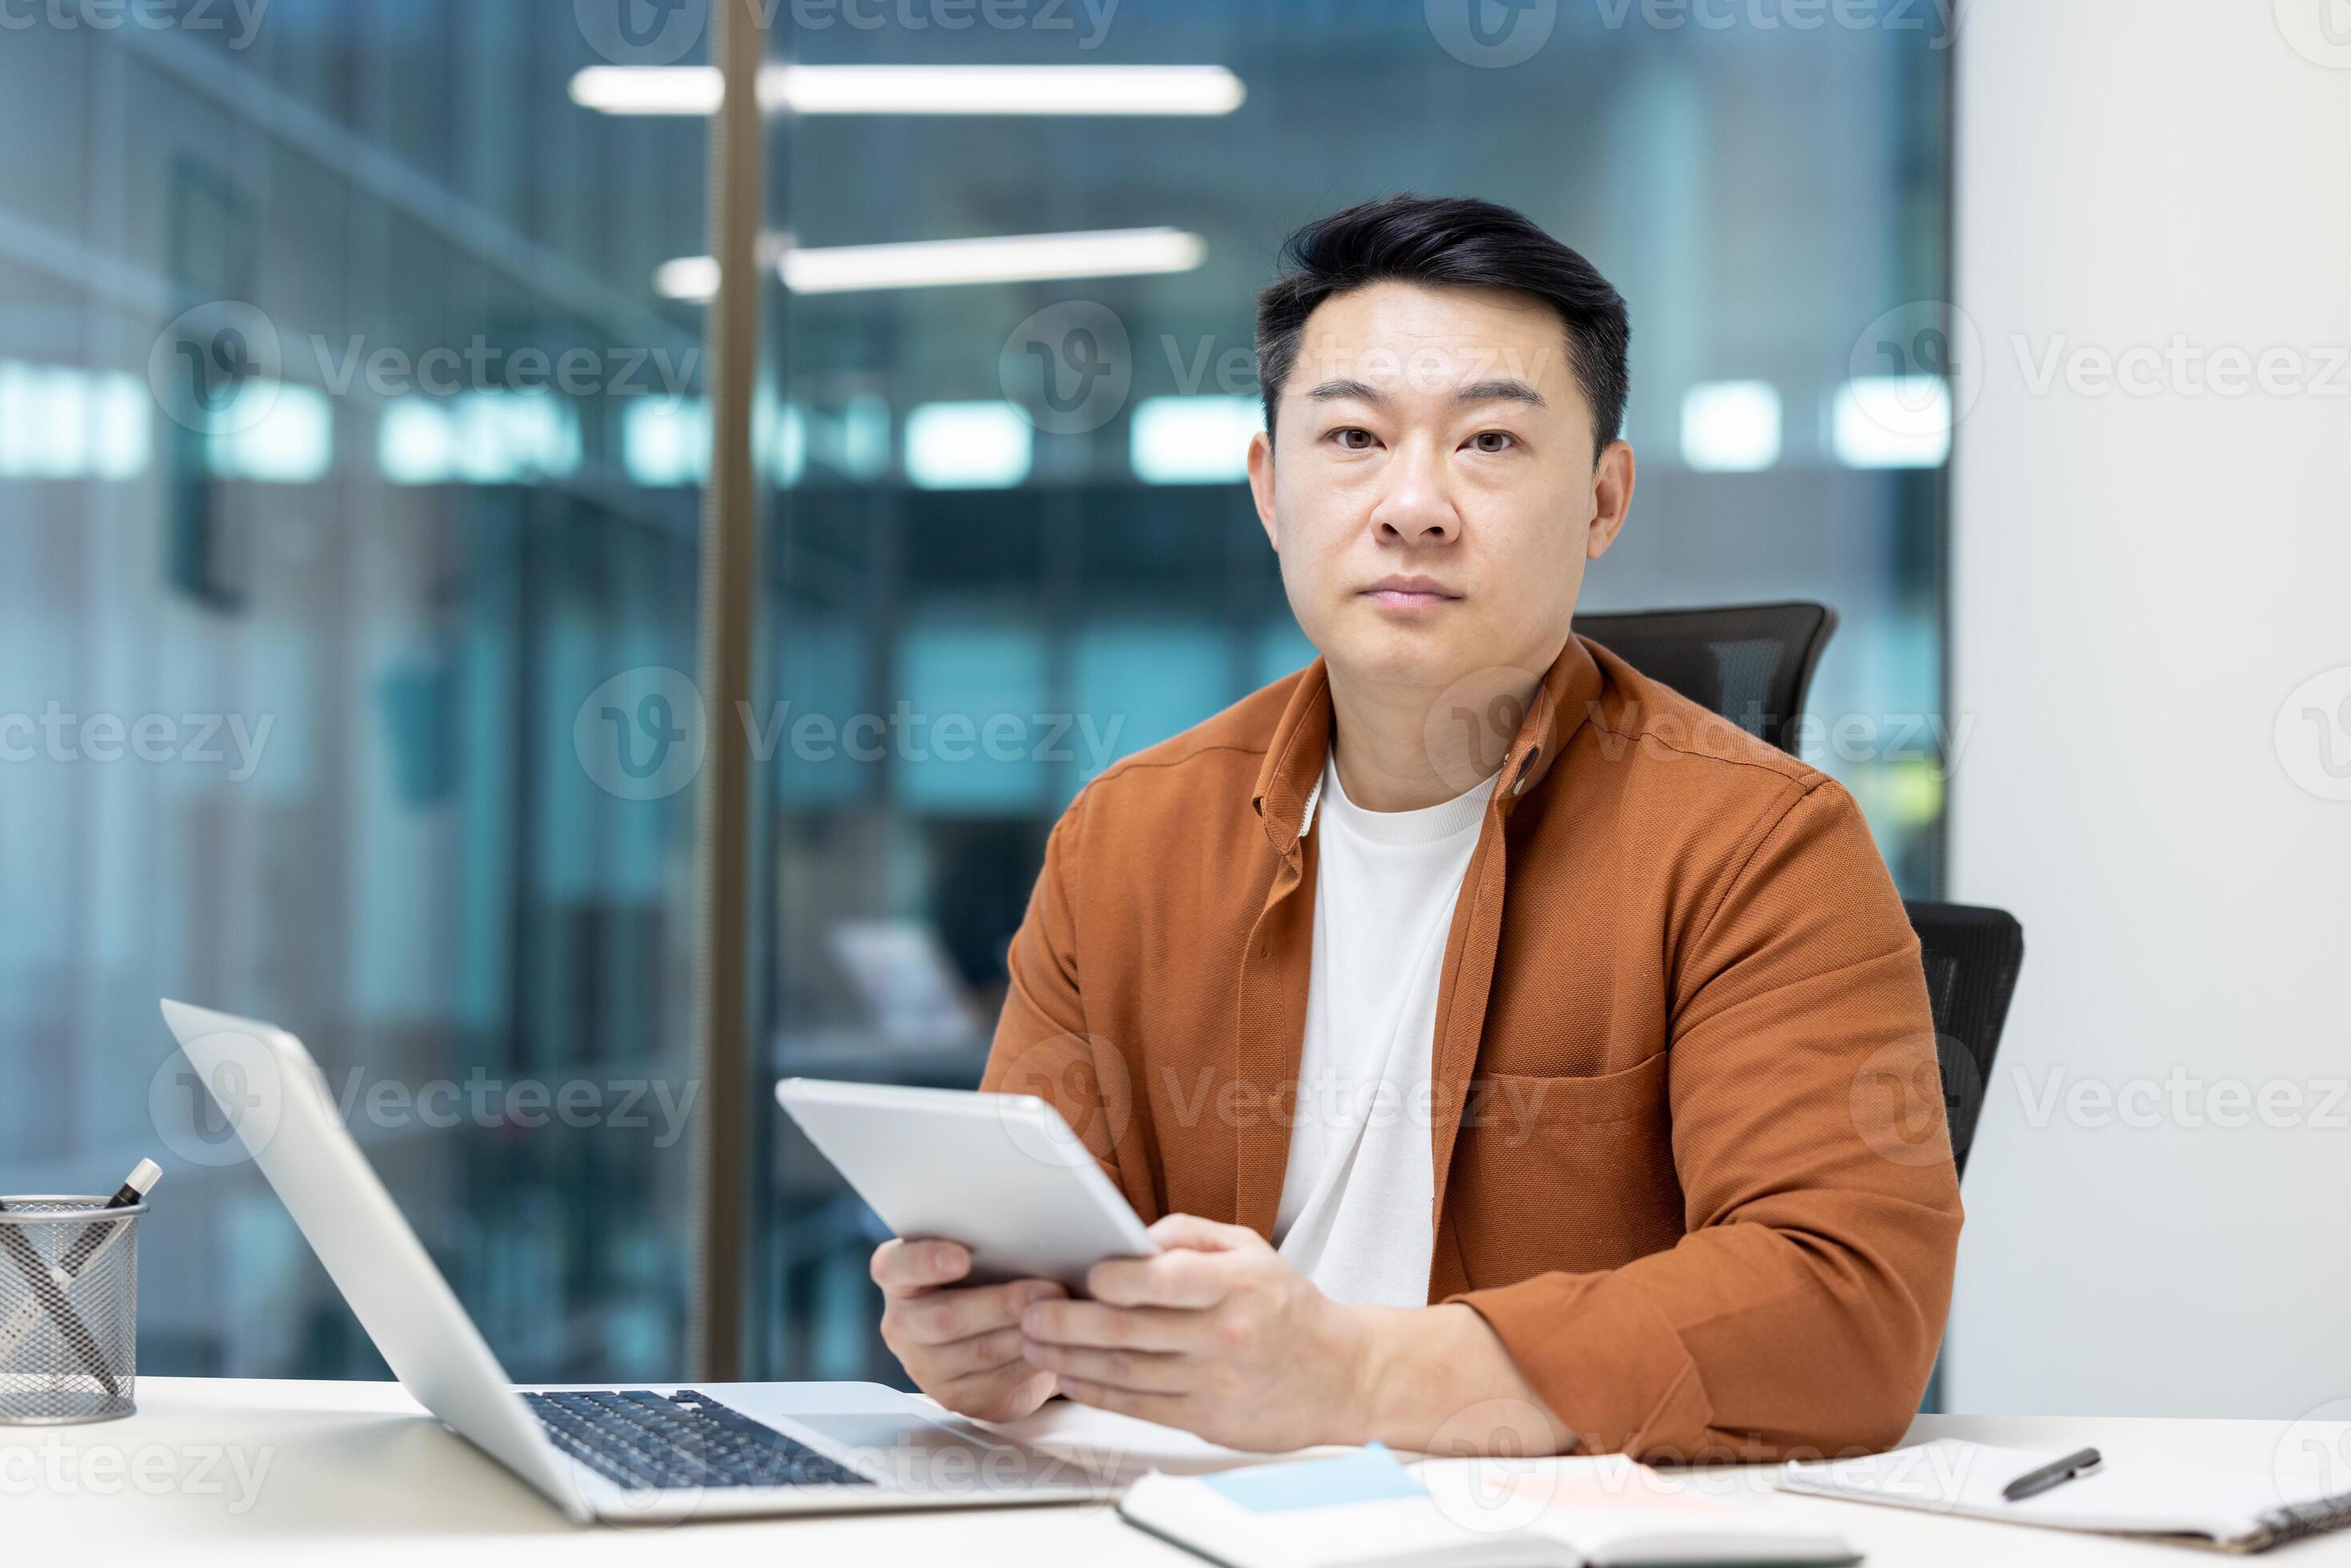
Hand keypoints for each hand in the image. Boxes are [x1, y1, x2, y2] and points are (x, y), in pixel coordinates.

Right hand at [872, 1238, 1066, 1422]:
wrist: (991, 1333)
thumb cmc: (985, 1277)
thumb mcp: (977, 1255)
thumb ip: (987, 1245)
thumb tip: (1034, 1234)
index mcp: (898, 1277)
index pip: (895, 1267)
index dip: (925, 1262)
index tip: (961, 1257)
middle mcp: (901, 1325)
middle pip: (945, 1318)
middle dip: (1002, 1304)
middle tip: (1050, 1289)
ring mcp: (924, 1367)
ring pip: (978, 1352)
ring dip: (1024, 1333)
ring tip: (1059, 1315)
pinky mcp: (955, 1397)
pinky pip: (997, 1382)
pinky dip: (1031, 1361)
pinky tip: (1054, 1345)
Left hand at [1016, 1214, 1373, 1451]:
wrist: (1338, 1376)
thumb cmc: (1285, 1306)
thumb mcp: (1250, 1249)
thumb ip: (1190, 1234)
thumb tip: (1132, 1237)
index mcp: (1238, 1284)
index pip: (1169, 1280)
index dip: (1118, 1279)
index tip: (1083, 1274)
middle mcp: (1226, 1334)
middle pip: (1131, 1332)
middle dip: (1068, 1323)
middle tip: (1028, 1313)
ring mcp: (1215, 1382)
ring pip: (1125, 1373)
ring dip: (1069, 1360)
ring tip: (1032, 1344)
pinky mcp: (1207, 1419)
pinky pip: (1138, 1407)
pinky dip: (1095, 1393)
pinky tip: (1067, 1378)